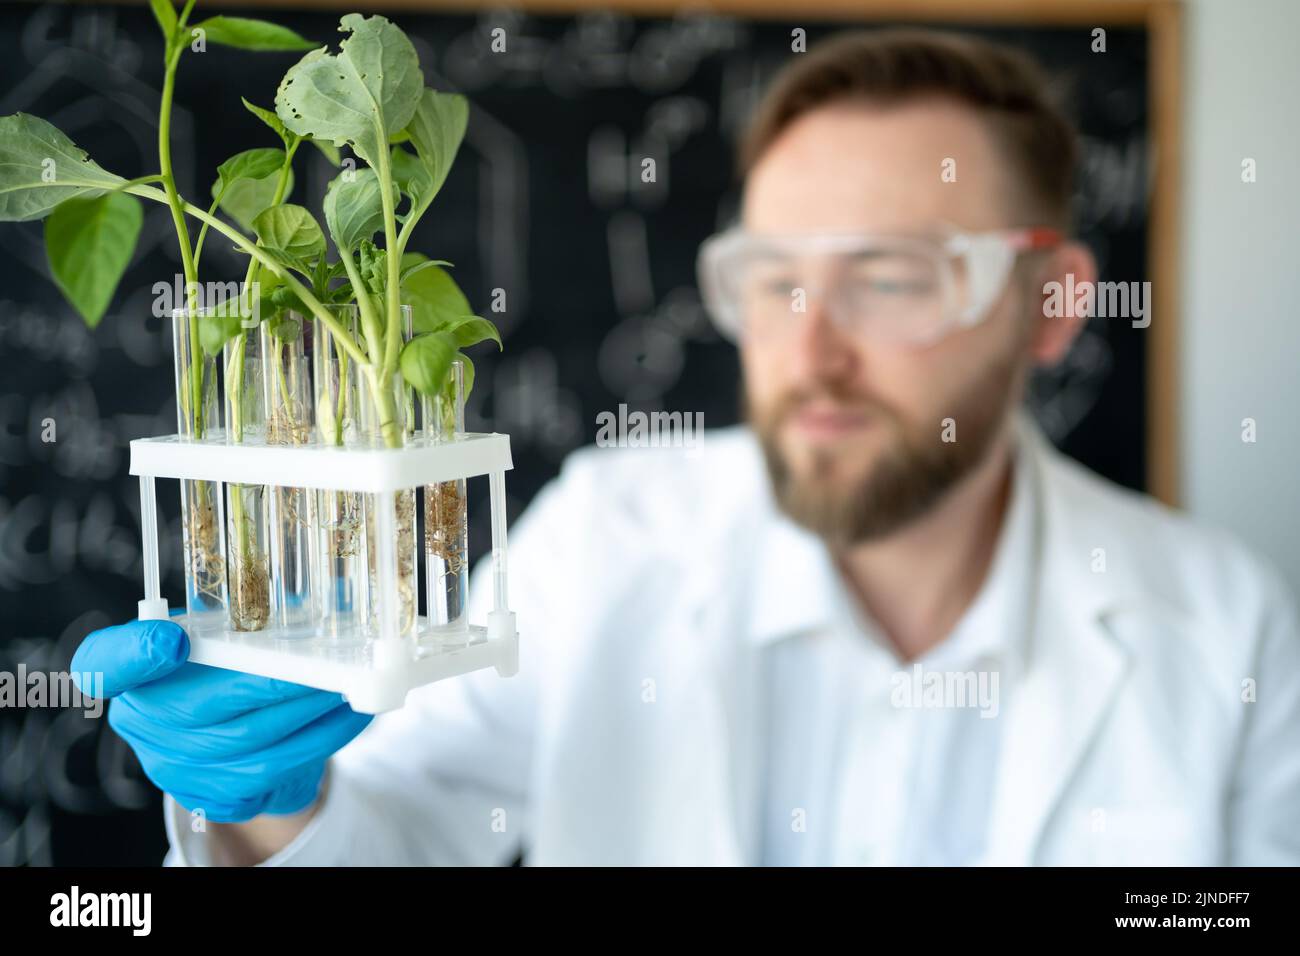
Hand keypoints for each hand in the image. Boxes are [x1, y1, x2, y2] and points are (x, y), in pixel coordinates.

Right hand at [73, 618, 372, 823]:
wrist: (245, 743)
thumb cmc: (236, 671)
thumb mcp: (235, 634)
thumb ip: (258, 612)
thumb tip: (328, 593)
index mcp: (134, 669)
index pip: (105, 662)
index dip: (133, 653)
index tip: (172, 640)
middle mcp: (140, 720)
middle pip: (201, 706)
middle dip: (272, 684)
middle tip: (326, 666)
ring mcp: (172, 765)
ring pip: (247, 743)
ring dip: (307, 714)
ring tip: (348, 689)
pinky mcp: (211, 796)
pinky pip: (272, 771)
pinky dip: (318, 741)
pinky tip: (347, 718)